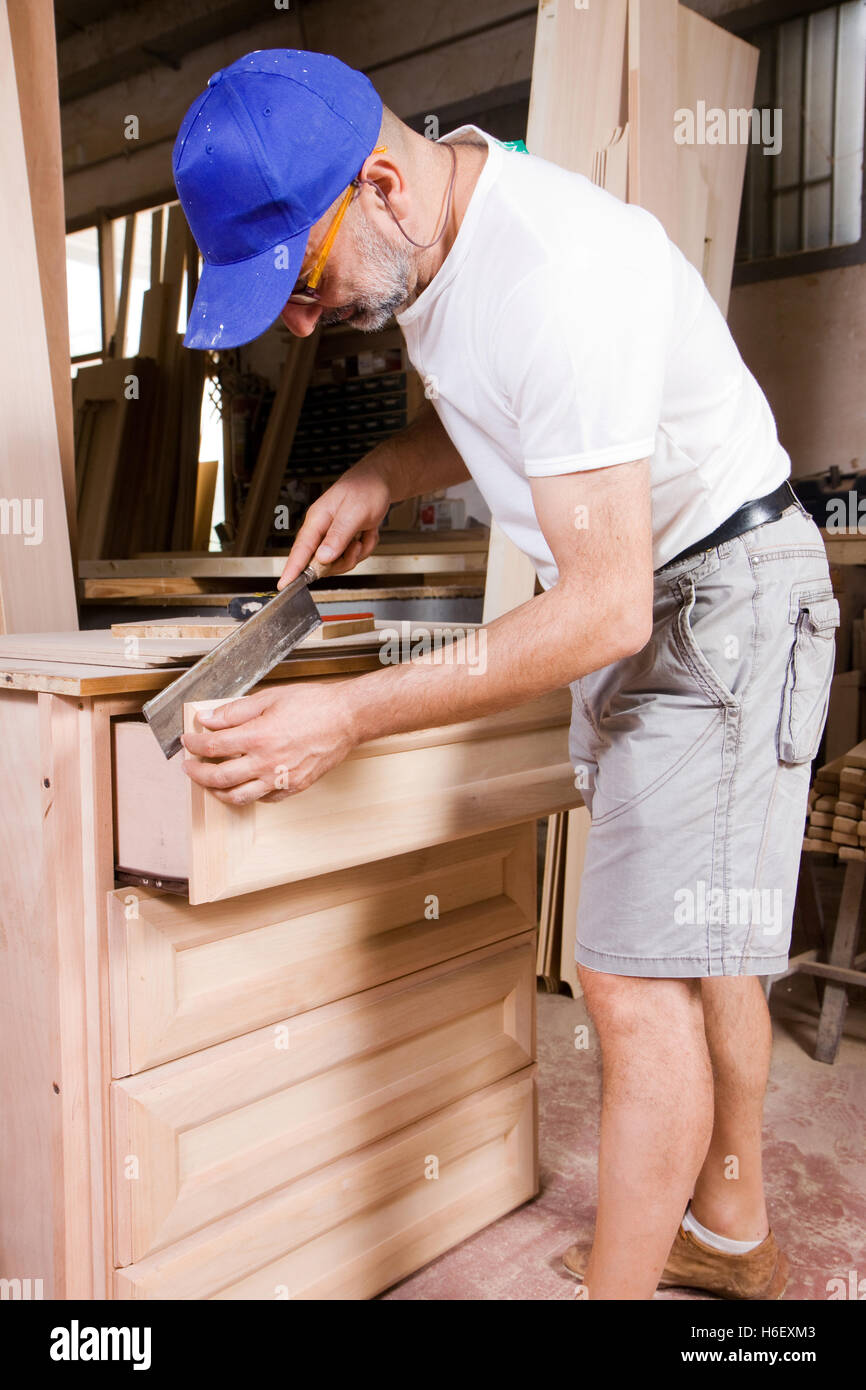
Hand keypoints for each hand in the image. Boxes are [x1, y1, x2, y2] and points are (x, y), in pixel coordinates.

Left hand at [181, 682, 356, 805]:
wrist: (346, 719)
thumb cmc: (313, 705)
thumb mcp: (269, 698)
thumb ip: (235, 712)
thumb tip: (208, 719)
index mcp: (258, 736)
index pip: (213, 746)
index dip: (195, 744)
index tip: (188, 740)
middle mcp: (267, 762)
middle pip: (219, 777)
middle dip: (197, 773)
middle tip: (189, 767)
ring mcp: (280, 779)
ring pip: (238, 796)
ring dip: (216, 792)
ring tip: (209, 783)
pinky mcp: (293, 787)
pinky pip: (262, 799)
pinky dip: (246, 795)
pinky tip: (242, 785)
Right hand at [278, 457, 391, 588]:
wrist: (380, 481)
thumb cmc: (365, 489)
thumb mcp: (354, 512)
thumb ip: (338, 536)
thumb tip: (322, 557)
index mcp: (317, 520)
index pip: (300, 550)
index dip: (292, 569)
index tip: (284, 585)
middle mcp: (321, 530)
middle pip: (322, 563)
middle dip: (343, 560)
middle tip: (356, 545)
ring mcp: (332, 536)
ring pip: (339, 562)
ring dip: (356, 553)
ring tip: (363, 536)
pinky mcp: (344, 540)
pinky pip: (352, 556)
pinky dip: (365, 547)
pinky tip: (367, 533)